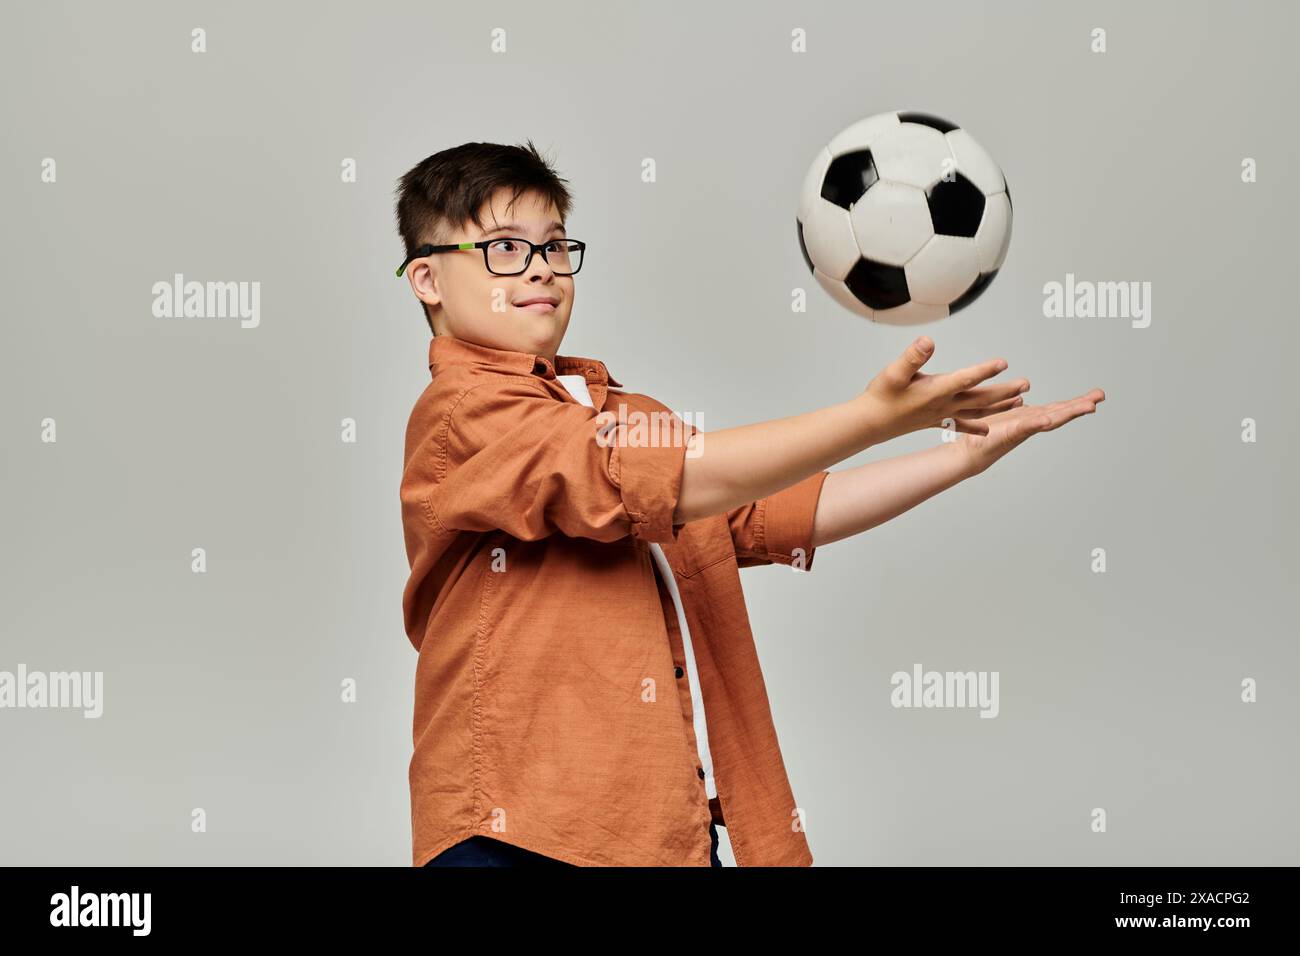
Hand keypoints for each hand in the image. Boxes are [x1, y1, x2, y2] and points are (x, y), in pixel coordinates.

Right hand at [861, 336, 1028, 440]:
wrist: (871, 422)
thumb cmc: (881, 395)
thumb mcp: (893, 372)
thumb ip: (912, 356)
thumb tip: (928, 341)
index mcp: (936, 390)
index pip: (966, 379)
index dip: (985, 370)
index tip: (1003, 363)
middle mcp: (944, 404)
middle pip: (981, 398)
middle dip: (1005, 391)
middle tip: (1026, 383)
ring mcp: (942, 414)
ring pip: (978, 411)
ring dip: (1000, 406)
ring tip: (1020, 400)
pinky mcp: (937, 420)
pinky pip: (964, 424)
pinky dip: (978, 426)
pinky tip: (989, 429)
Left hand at [949, 388, 1105, 475]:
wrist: (969, 452)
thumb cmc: (986, 434)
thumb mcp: (1004, 417)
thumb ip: (1014, 409)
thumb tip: (1022, 399)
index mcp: (1031, 417)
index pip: (1058, 408)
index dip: (1077, 403)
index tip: (1096, 395)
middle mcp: (1030, 423)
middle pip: (1060, 413)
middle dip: (1080, 406)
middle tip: (1100, 397)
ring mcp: (1021, 429)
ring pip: (1049, 420)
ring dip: (1067, 413)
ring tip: (1087, 407)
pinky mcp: (1008, 433)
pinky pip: (1024, 427)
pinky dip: (1036, 423)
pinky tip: (1046, 419)